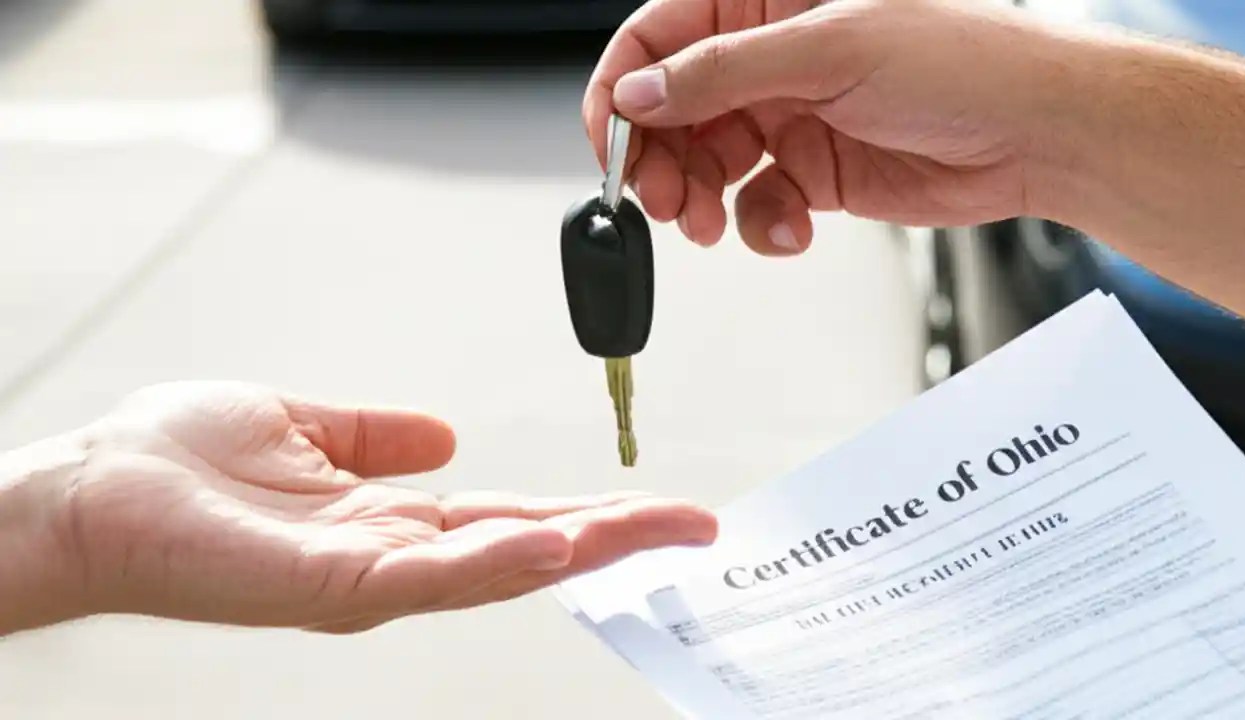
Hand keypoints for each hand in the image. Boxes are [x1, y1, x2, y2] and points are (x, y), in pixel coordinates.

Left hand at [0, 382, 715, 635]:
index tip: (654, 502)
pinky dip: (493, 565)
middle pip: (523, 546)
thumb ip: (374, 433)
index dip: (585, 509)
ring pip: (493, 566)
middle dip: (612, 538)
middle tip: (695, 527)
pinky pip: (425, 577)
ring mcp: (364, 577)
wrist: (89, 489)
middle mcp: (390, 555)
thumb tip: (443, 432)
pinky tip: (549, 545)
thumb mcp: (301, 423)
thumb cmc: (176, 462)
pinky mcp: (327, 585)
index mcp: (388, 516)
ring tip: (649, 533)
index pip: (508, 512)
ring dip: (576, 550)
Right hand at [585, 0, 1056, 253]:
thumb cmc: (964, 59)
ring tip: (709, 223)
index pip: (661, 38)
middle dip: (659, 159)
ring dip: (700, 200)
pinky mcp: (816, 171)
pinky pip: (758, 204)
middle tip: (663, 199)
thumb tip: (641, 92)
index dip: (624, 89)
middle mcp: (772, 58)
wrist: (1038, 132)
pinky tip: (791, 228)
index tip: (610, 141)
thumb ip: (722, 73)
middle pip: (674, 109)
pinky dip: (762, 225)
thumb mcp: (829, 50)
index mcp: (767, 2)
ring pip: (708, 163)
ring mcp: (792, 116)